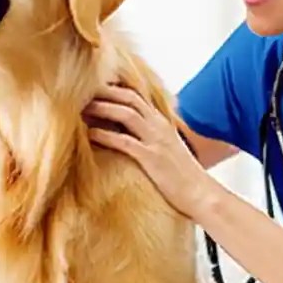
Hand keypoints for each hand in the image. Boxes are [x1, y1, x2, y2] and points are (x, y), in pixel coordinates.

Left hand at [83, 83, 218, 218]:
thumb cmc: (182, 175)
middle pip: (129, 97)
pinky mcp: (151, 157)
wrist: (200, 193)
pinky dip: (105, 135)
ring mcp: (156, 140)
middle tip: (81, 92)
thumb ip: (151, 137)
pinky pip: (124, 141)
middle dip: (104, 92)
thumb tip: (130, 134)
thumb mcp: (167, 149)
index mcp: (161, 122)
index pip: (136, 95)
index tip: (93, 89)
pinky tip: (90, 134)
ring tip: (81, 108)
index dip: (114, 89)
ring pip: (126, 113)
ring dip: (101, 108)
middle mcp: (159, 125)